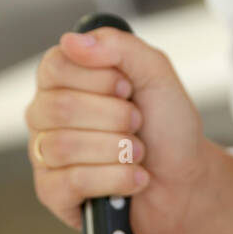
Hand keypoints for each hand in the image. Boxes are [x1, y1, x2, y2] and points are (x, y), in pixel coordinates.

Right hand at [24, 25, 210, 233]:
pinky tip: (133, 179)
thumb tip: (72, 40)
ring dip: (117, 150)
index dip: (98, 79)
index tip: (127, 88)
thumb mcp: (155, 73)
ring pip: (64, 146)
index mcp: (65, 80)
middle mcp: (48, 114)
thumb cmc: (167, 127)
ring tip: (137, 153)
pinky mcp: (53, 192)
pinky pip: (70, 183)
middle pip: (60, 107)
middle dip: (115, 117)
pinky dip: (114, 179)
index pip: (55, 66)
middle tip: (137, 124)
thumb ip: (119, 46)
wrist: (186, 180)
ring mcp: (46, 154)